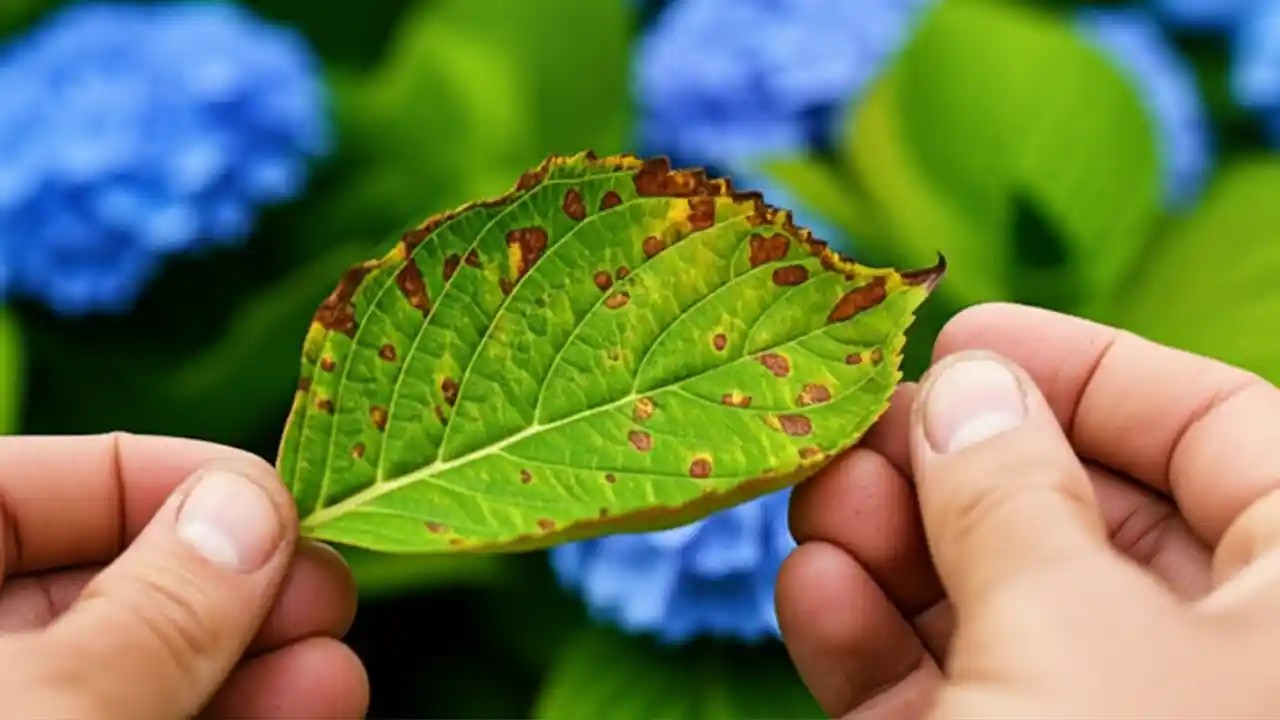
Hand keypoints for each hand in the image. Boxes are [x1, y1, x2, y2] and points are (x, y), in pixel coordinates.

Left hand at [0, 433, 367, 717]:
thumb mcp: (47, 710)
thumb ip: (152, 612)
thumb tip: (248, 506)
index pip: (29, 483)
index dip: (164, 479)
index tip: (279, 508)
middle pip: (96, 581)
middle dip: (232, 584)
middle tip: (326, 594)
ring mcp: (10, 715)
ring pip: (131, 666)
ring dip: (252, 656)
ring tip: (335, 671)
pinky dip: (227, 716)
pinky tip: (304, 707)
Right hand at [778, 302, 1279, 717]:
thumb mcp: (1071, 626)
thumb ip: (1012, 494)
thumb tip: (966, 391)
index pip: (1225, 434)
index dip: (1093, 369)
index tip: (966, 336)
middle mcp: (1218, 665)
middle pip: (1086, 521)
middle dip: (959, 462)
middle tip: (861, 422)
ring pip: (999, 610)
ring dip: (894, 548)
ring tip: (821, 498)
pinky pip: (948, 693)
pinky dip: (875, 643)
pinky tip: (816, 589)